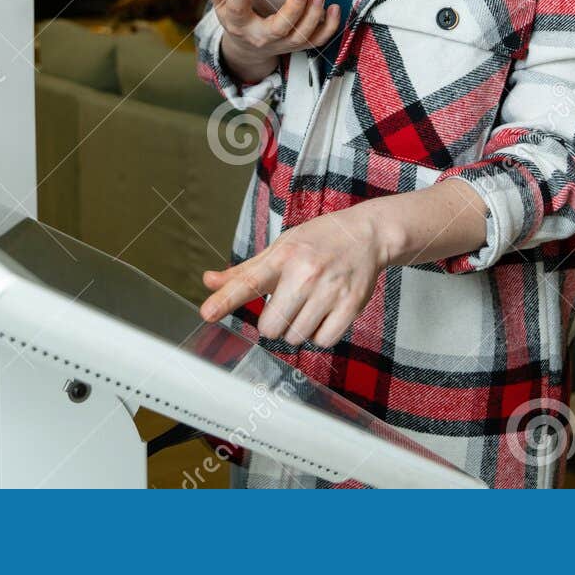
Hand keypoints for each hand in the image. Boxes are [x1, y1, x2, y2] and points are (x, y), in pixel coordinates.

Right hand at [197, 0, 339, 81]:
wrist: (249, 49)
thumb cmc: (239, 19)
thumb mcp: (222, 5)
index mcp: (239, 25)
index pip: (238, 11)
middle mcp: (262, 38)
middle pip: (278, 29)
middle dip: (292, 11)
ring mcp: (282, 44)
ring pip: (301, 36)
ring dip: (313, 17)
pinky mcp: (298, 44)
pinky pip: (318, 40)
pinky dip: (330, 26)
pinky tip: (334, 8)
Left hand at [198, 208, 386, 347]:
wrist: (367, 234)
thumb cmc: (319, 240)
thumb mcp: (281, 247)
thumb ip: (245, 271)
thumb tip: (208, 281)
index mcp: (284, 256)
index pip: (249, 282)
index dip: (225, 299)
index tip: (207, 313)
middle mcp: (305, 272)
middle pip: (271, 326)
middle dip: (274, 324)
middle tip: (287, 306)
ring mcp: (330, 289)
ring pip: (297, 337)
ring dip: (298, 330)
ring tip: (310, 305)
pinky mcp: (351, 304)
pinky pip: (324, 341)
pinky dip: (321, 335)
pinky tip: (325, 314)